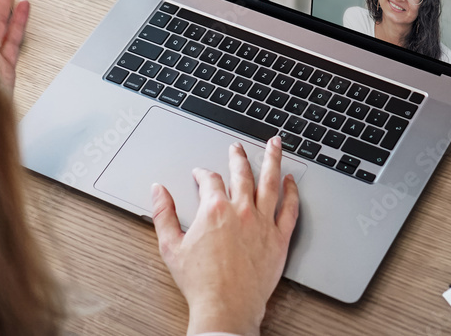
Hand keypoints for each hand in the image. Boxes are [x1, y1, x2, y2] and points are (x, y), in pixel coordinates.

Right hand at [152, 137, 299, 335]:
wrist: (226, 307)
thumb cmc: (200, 283)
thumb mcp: (170, 246)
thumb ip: (164, 214)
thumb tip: (158, 191)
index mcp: (215, 210)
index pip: (210, 180)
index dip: (203, 174)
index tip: (201, 174)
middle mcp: (241, 210)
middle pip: (242, 173)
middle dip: (238, 157)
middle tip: (237, 147)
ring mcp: (263, 222)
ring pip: (271, 182)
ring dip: (273, 159)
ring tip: (275, 144)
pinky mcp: (279, 238)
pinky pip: (290, 209)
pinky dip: (292, 192)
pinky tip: (291, 181)